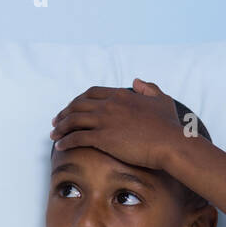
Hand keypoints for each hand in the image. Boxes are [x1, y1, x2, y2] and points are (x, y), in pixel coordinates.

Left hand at [49, 78, 182, 170]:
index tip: (71, 108)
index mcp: (120, 95)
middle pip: (77, 105)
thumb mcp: (162, 100)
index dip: (78, 101)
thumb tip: (137, 80)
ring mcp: (104, 121)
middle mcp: (109, 105)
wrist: (171, 143)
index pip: (91, 94)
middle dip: (64, 113)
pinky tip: (60, 146)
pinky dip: (65, 141)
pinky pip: (76, 138)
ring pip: (73, 120)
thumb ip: (149, 88)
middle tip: (57, 121)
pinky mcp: (102, 138)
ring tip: (54, 134)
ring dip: (60, 127)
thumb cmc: (170, 126)